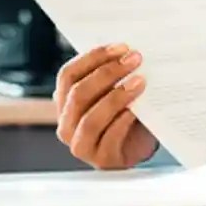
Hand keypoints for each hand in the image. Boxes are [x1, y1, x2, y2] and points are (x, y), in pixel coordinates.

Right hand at [53, 43, 158, 168]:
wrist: (140, 147)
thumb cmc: (126, 114)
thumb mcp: (115, 92)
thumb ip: (113, 74)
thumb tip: (128, 51)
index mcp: (65, 102)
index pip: (68, 75)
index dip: (93, 58)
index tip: (121, 47)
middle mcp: (67, 123)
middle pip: (78, 94)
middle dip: (108, 73)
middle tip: (134, 60)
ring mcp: (81, 144)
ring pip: (90, 119)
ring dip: (116, 97)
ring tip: (140, 82)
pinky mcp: (101, 159)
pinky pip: (108, 138)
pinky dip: (123, 121)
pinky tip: (136, 109)